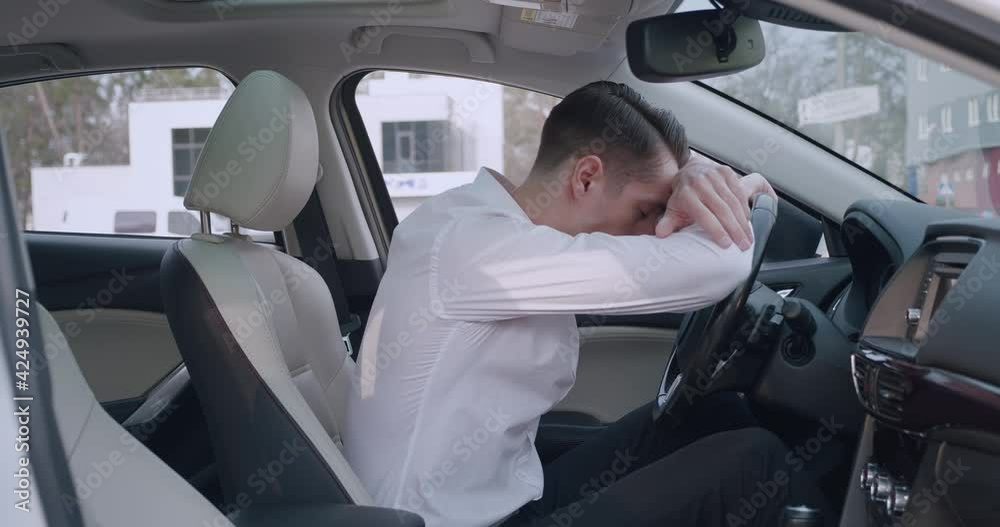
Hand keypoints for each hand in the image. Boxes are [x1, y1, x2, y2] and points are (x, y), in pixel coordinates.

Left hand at [656, 162, 775, 249]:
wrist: (690, 171)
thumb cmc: (683, 196)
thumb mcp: (672, 210)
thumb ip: (667, 223)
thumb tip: (661, 234)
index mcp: (686, 195)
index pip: (704, 215)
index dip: (716, 230)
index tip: (727, 245)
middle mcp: (700, 183)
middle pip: (722, 210)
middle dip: (735, 230)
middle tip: (743, 246)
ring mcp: (714, 176)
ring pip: (733, 202)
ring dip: (743, 222)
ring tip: (748, 238)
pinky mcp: (726, 172)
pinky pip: (739, 192)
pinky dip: (745, 208)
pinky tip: (747, 222)